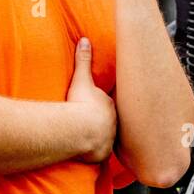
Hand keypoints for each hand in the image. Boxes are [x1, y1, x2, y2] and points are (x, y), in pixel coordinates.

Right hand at [66, 37, 115, 163]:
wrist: (80, 130)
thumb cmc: (80, 104)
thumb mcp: (81, 79)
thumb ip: (83, 60)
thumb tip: (84, 40)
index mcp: (109, 105)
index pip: (106, 104)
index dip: (99, 105)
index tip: (91, 107)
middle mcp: (113, 123)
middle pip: (108, 121)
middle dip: (102, 122)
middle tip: (92, 123)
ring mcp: (109, 138)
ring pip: (106, 137)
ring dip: (99, 138)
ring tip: (90, 139)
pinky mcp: (102, 153)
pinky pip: (99, 153)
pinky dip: (95, 153)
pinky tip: (89, 153)